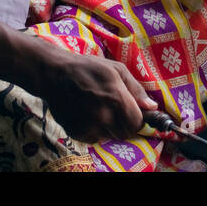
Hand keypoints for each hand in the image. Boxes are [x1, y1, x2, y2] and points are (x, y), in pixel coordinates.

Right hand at [37, 47, 157, 143]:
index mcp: (117, 99)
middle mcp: (103, 116)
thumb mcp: (116, 70)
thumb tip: (151, 106)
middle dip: (125, 124)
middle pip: (125, 133)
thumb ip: (136, 89)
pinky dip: (95, 129)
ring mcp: (88, 126)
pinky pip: (94, 137)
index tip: (134, 112)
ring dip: (110, 127)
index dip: (138, 119)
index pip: (137, 124)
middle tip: (117, 109)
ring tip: (100, 108)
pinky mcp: (76, 133)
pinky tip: (88, 114)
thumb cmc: (88, 68)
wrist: (54, 74)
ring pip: (110, 136)